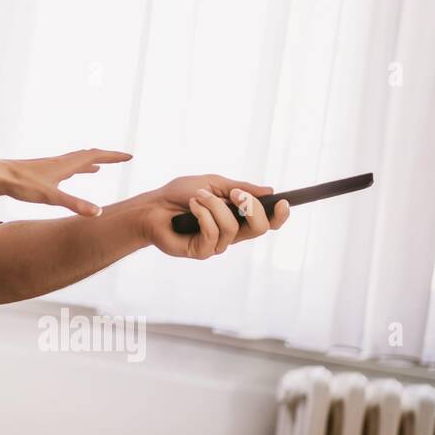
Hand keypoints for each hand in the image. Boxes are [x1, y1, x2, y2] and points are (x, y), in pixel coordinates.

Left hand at [0, 148, 132, 215]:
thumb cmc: (21, 184)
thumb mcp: (50, 197)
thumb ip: (74, 204)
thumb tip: (99, 213)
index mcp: (65, 165)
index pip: (95, 156)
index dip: (113, 156)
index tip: (129, 156)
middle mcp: (59, 163)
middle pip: (87, 156)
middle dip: (105, 158)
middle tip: (120, 159)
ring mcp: (48, 167)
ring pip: (74, 162)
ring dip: (89, 163)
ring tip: (98, 168)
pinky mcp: (39, 174)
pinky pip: (62, 169)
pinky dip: (72, 170)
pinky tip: (67, 176)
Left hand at [137, 174, 290, 258]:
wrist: (152, 206)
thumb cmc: (179, 195)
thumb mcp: (212, 183)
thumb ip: (239, 188)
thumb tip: (269, 191)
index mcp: (237, 217)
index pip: (267, 222)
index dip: (279, 216)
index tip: (283, 202)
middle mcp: (231, 233)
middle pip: (260, 229)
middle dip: (251, 207)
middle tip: (234, 194)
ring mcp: (217, 244)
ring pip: (233, 227)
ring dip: (215, 205)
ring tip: (196, 196)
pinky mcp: (202, 251)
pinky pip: (213, 233)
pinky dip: (202, 214)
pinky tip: (191, 207)